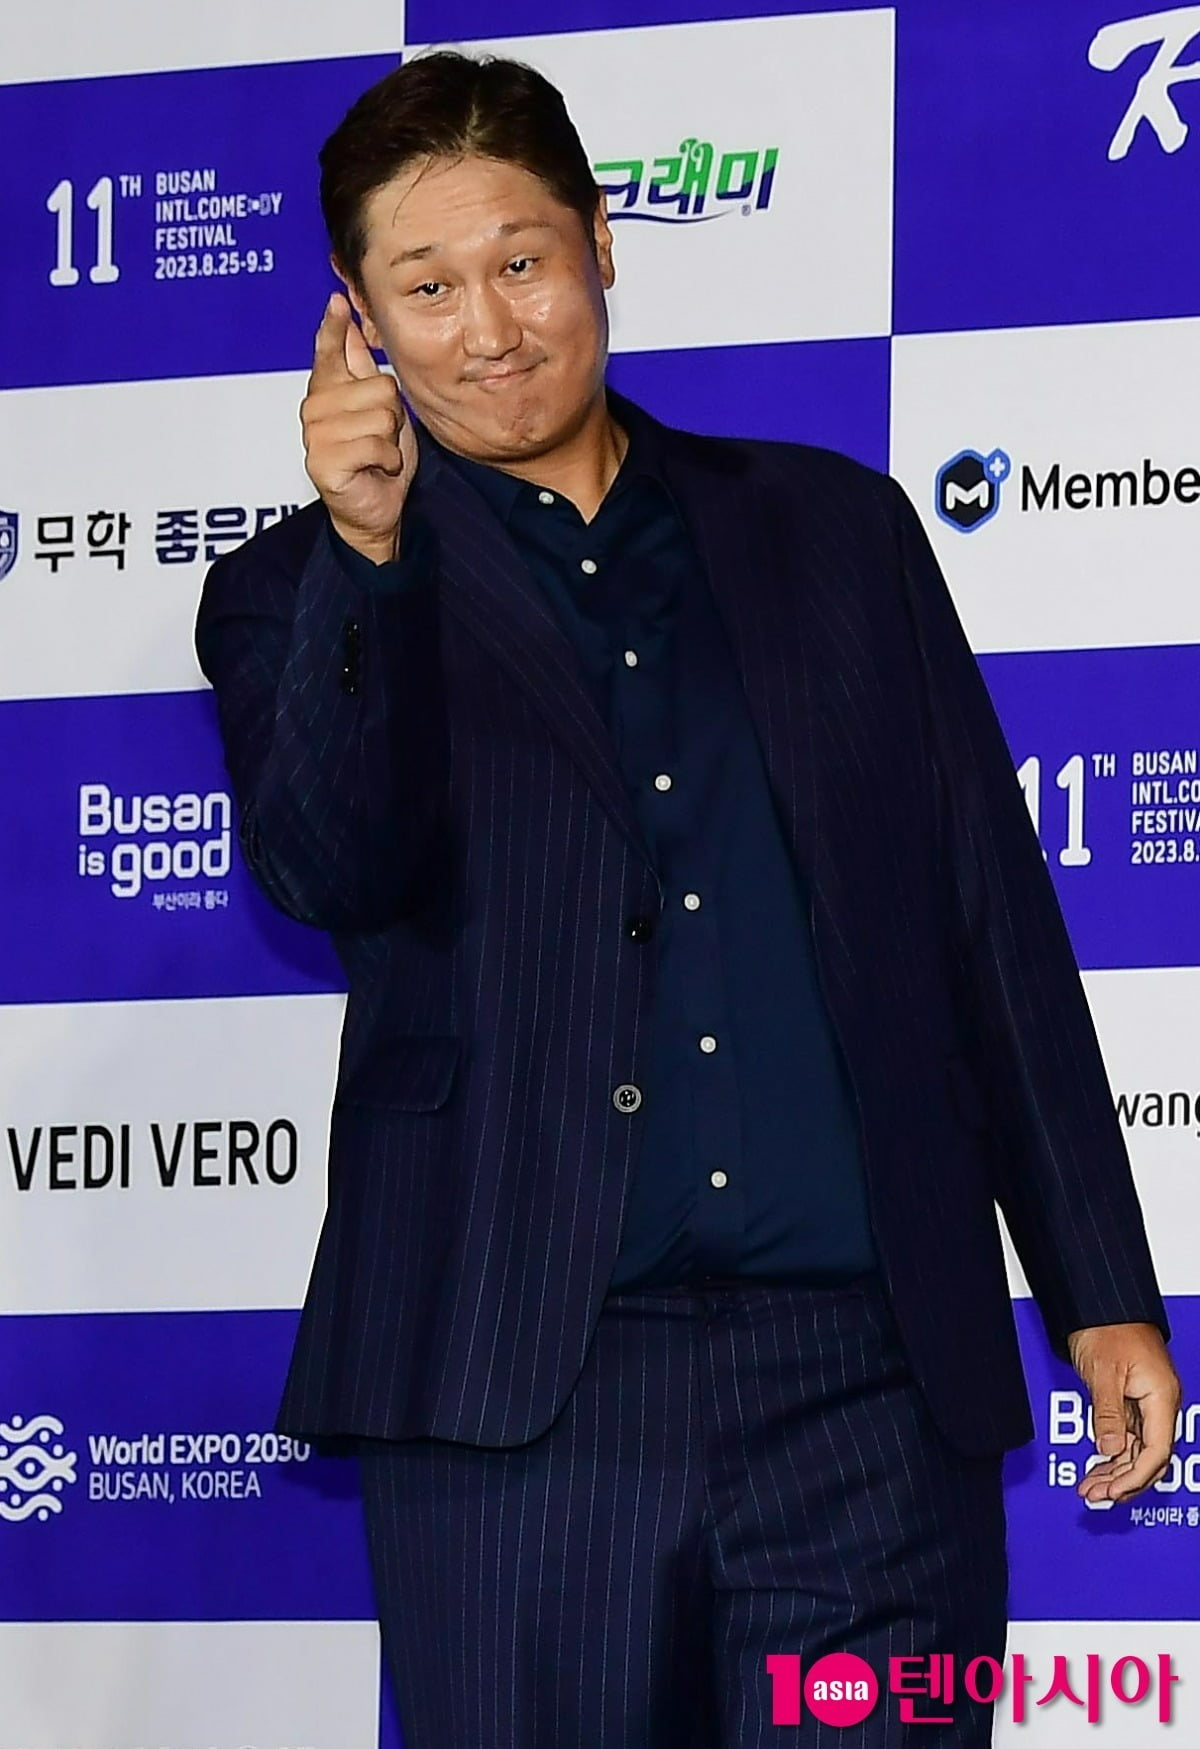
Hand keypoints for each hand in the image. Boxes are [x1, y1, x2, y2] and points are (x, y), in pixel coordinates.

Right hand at [301, 291, 418, 563]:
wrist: (374, 510)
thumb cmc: (375, 459)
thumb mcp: (376, 408)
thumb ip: (359, 367)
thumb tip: (349, 322)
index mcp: (327, 391)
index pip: (329, 351)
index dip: (333, 327)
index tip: (337, 301)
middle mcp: (315, 409)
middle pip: (379, 387)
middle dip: (392, 416)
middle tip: (380, 438)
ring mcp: (315, 435)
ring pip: (380, 416)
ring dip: (391, 441)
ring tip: (377, 454)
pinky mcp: (323, 462)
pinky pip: (375, 445)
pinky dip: (387, 460)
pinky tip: (376, 469)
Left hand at [1067, 1322, 1180, 1503]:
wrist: (1099, 1303)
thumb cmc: (1106, 1327)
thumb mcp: (1104, 1372)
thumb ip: (1109, 1413)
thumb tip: (1111, 1450)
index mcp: (1162, 1396)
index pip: (1156, 1451)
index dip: (1135, 1476)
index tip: (1112, 1491)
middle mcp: (1159, 1403)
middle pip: (1149, 1456)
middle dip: (1124, 1480)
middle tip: (1095, 1495)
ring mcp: (1147, 1402)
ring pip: (1137, 1449)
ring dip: (1115, 1470)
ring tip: (1090, 1487)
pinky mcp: (1132, 1399)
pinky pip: (1127, 1435)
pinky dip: (1112, 1452)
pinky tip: (1097, 1466)